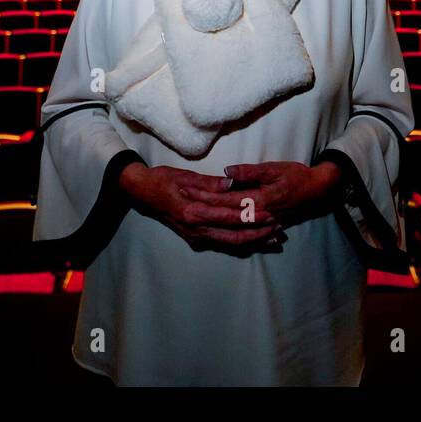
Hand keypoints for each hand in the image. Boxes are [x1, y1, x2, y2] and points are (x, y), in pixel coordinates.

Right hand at [118, 164, 281, 253]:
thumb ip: (208, 183)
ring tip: (274, 240)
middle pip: (233, 238)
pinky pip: (222, 245)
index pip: (229, 217)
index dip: (251, 217)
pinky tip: (256, 243)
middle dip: (258, 235)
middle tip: (279, 230)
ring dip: (253, 243)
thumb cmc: (161, 180)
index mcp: (193, 212)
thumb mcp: (183, 176)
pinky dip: (240, 244)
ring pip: (230, 245)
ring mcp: (195, 237)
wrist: (141, 193)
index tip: (270, 214)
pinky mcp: (196, 240)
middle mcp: (195, 230)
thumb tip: (232, 183)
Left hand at [178, 161, 344, 229]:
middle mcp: (256, 216)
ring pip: (230, 229)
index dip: (203, 195)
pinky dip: (227, 235)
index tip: (185, 190)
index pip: (223, 198)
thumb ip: (249, 172)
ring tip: (192, 221)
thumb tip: (226, 174)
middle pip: (222, 216)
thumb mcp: (274, 168)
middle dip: (200, 211)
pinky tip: (214, 236)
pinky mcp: (264, 228)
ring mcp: (260, 225)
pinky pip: (242, 236)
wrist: (318, 191)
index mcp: (257, 200)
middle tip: (179, 208)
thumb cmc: (296, 176)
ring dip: (210, 224)